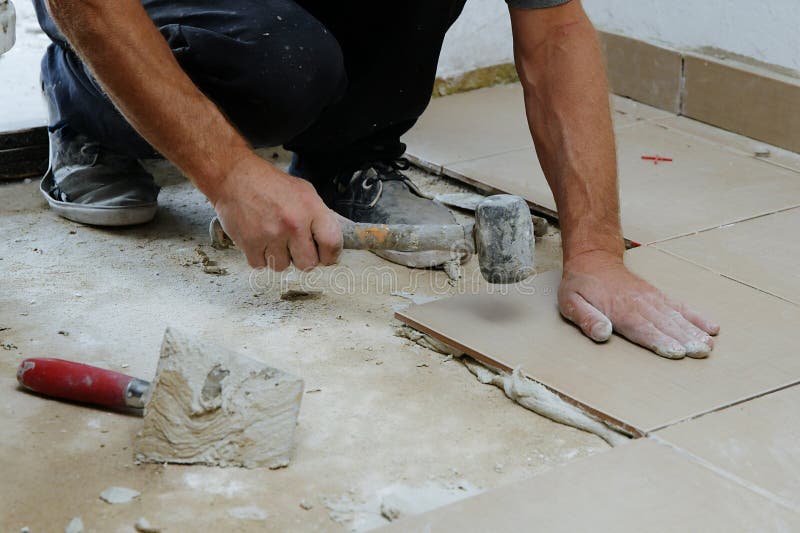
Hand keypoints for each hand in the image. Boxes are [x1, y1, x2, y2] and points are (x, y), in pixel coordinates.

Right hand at [211, 151, 342, 269]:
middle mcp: (293, 224)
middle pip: (308, 264)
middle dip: (302, 258)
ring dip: (279, 257)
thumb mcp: (304, 191)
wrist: (234, 177)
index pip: (332, 243)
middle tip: (295, 246)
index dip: (331, 255)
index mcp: (311, 208)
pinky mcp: (250, 243)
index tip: (325, 255)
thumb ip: (319, 216)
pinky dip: (260, 257)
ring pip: (282, 266)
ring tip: (273, 238)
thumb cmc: (271, 185)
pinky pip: (261, 265)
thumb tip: (333, 242)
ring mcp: (271, 235)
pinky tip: (259, 240)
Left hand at [558, 250, 719, 358]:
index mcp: (619, 309)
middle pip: (664, 324)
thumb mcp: (571, 302)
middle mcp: (639, 304)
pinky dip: (696, 316)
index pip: (642, 328)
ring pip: (675, 316)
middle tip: (701, 352)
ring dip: (694, 331)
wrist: (592, 259)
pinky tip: (712, 327)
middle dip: (684, 339)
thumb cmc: (580, 285)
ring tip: (709, 345)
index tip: (676, 352)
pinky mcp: (657, 295)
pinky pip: (679, 306)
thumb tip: (603, 333)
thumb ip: (586, 318)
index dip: (659, 341)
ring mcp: (651, 298)